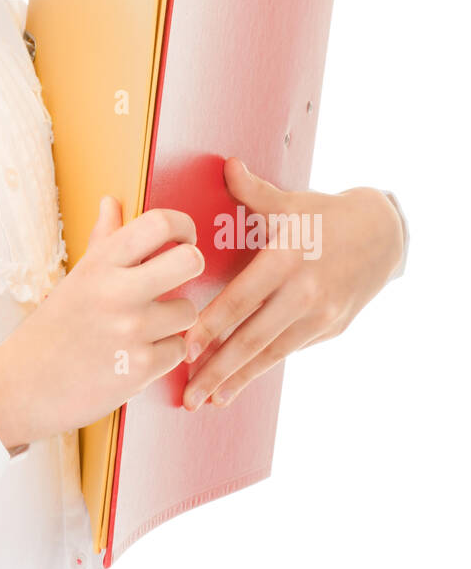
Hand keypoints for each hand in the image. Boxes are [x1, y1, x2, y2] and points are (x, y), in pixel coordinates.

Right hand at [0, 198, 202, 448]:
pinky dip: (163, 354)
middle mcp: (118, 291)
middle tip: (179, 277)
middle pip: (190, 261)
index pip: (159, 224)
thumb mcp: (77, 277)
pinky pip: (179, 350)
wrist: (23, 385)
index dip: (183, 226)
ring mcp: (131, 330)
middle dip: (193, 266)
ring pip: (189, 311)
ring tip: (145, 327)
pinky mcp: (140, 368)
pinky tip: (137, 355)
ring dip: (174, 320)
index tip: (184, 237)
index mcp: (100, 263)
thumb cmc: (53, 328)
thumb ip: (103, 240)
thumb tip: (112, 201)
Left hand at [182, 157, 405, 411]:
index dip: (212, 326)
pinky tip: (236, 387)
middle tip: (188, 396)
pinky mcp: (330, 329)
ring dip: (237, 380)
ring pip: (270, 354)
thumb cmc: (325, 216)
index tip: (185, 348)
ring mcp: (319, 316)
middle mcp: (303, 293)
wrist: (383, 237)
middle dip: (218, 370)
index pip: (242, 299)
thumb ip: (254, 192)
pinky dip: (260, 371)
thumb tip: (226, 166)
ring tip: (207, 402)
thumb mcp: (291, 202)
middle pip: (253, 338)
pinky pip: (287, 352)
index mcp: (287, 260)